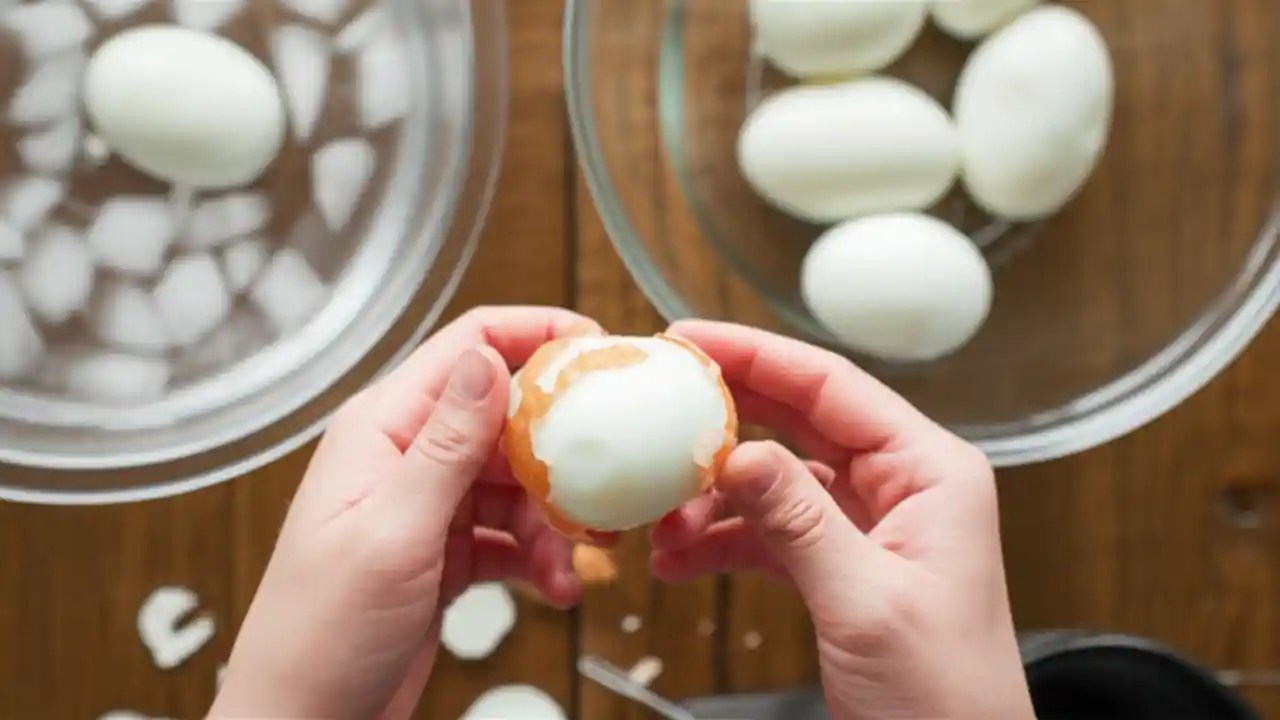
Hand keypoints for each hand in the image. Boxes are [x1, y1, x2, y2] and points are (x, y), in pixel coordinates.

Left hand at [211, 307, 604, 719]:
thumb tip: (488, 359)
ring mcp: (428, 505)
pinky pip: (512, 535)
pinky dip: (539, 558)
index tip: (598, 349)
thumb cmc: (319, 632)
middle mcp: (407, 456)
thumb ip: (445, 445)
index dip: (536, 335)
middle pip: (508, 419)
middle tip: (608, 481)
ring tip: (574, 564)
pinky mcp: (446, 552)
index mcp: (382, 428)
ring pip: (519, 482)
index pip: (468, 348)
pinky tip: (555, 587)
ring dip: (555, 521)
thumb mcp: (394, 532)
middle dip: (563, 450)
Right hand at [651, 321, 1033, 719]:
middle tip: (654, 402)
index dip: (755, 356)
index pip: (832, 386)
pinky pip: (772, 533)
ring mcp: (872, 526)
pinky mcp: (843, 567)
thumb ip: (799, 521)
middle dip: (723, 419)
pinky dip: (723, 542)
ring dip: (713, 496)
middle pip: (798, 422)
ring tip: (659, 516)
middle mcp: (902, 486)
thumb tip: (736, 452)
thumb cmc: (946, 700)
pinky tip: (679, 558)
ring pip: (776, 481)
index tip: (687, 339)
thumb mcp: (865, 602)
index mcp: (930, 471)